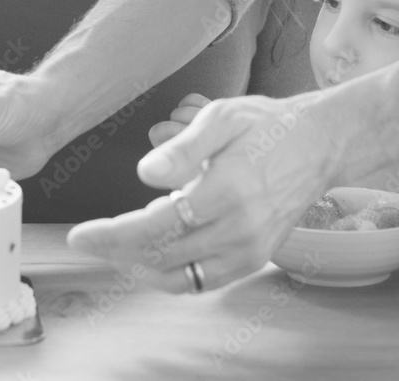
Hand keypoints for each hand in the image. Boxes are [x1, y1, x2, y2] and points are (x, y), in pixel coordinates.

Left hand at [68, 91, 345, 290]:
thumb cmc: (265, 126)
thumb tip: (144, 174)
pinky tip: (148, 256)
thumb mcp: (222, 117)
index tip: (79, 236)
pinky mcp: (255, 260)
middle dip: (115, 251)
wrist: (319, 146)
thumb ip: (182, 147)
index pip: (156, 226)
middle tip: (85, 240)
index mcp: (228, 191)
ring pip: (179, 277)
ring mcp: (250, 251)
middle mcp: (240, 229)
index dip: (112, 235)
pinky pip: (203, 282)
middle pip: (161, 254)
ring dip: (138, 266)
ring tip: (110, 247)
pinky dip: (170, 276)